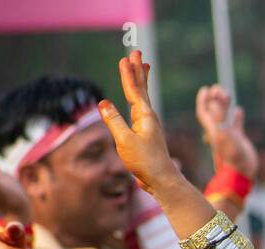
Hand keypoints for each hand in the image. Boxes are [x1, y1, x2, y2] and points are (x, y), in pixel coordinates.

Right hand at [98, 50, 183, 197]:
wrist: (161, 180)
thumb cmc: (145, 162)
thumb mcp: (125, 141)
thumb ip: (114, 121)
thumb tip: (103, 103)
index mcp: (144, 116)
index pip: (134, 90)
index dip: (129, 74)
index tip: (126, 57)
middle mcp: (149, 117)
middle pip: (142, 88)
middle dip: (138, 70)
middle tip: (137, 52)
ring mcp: (149, 125)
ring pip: (143, 97)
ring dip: (141, 81)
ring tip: (143, 67)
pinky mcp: (147, 133)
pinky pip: (141, 109)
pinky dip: (140, 98)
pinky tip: (138, 100)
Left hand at [196, 84, 256, 179]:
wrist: (241, 173)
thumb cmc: (232, 156)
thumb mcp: (223, 135)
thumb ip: (218, 117)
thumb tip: (214, 101)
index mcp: (212, 130)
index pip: (204, 112)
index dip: (203, 100)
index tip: (205, 89)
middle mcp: (218, 131)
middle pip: (213, 111)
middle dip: (214, 99)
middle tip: (218, 88)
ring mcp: (229, 136)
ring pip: (224, 117)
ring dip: (224, 105)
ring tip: (227, 93)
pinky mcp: (239, 140)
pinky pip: (236, 125)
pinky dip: (237, 117)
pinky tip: (239, 110)